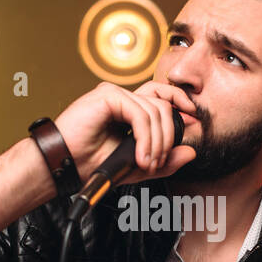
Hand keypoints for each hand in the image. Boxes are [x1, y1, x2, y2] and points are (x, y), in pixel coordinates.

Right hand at [53, 81, 198, 184]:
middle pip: (163, 105)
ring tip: (146, 163)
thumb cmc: (91, 164)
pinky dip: (146, 138)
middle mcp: (123, 98)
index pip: (163, 98)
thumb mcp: (136, 167)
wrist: (65, 165)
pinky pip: (140, 114)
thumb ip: (164, 160)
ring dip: (157, 143)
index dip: (182, 105)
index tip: (195, 121)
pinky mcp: (108, 96)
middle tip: (158, 162)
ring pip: (154, 112)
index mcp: (129, 109)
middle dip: (168, 137)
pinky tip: (140, 156)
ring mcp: (115, 95)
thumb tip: (191, 152)